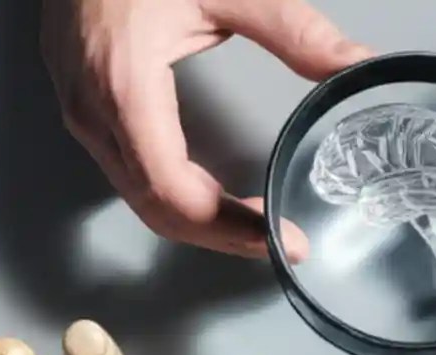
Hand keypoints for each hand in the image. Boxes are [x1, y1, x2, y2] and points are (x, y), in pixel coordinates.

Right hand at [40, 0, 370, 260]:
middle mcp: (92, 111)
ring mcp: (81, 111)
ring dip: (199, 223)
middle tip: (281, 244)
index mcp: (124, 86)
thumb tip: (354, 62)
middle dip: (223, 237)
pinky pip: (128, 173)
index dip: (231, 228)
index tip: (281, 237)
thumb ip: (294, 30)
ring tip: (255, 227)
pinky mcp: (83, 105)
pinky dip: (175, 196)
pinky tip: (213, 196)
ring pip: (140, 198)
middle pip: (158, 209)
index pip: (175, 192)